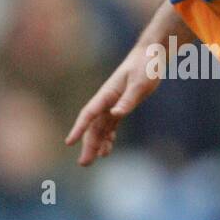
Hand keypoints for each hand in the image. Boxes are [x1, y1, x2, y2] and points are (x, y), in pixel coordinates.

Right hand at [65, 46, 158, 165]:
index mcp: (107, 95)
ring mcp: (113, 104)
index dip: (79, 129)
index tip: (69, 142)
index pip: (89, 114)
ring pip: (101, 128)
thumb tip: (116, 115)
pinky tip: (107, 150)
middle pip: (93, 126)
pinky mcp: (121, 106)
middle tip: (83, 163)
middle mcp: (106, 101)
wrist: (150, 56)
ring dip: (96, 144)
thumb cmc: (145, 67)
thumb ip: (128, 100)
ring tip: (93, 160)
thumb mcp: (140, 83)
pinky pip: (110, 125)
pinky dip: (108, 138)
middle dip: (87, 144)